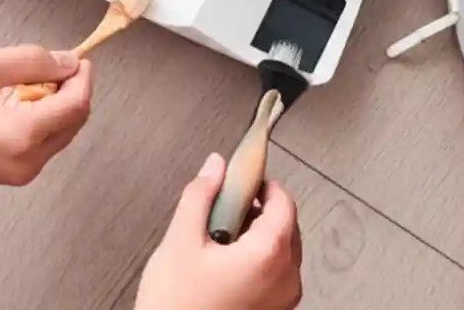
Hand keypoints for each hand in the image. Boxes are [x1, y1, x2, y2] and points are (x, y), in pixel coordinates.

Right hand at [0, 46, 91, 190]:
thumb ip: (32, 61)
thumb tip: (66, 61)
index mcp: (24, 134)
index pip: (78, 104)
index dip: (83, 77)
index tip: (79, 57)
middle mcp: (28, 160)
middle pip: (75, 121)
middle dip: (71, 89)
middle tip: (52, 64)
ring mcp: (20, 172)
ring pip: (61, 133)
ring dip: (56, 104)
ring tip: (25, 80)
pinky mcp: (10, 174)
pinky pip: (42, 143)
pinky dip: (41, 119)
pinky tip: (15, 101)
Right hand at [136, 154, 302, 309]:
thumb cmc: (177, 307)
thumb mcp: (181, 241)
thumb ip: (200, 196)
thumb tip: (214, 168)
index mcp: (269, 254)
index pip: (283, 201)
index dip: (261, 184)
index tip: (240, 180)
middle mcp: (286, 278)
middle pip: (286, 225)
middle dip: (258, 211)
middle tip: (225, 208)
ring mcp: (283, 300)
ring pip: (282, 251)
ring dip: (258, 237)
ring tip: (219, 242)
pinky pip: (276, 276)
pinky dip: (258, 262)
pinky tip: (224, 266)